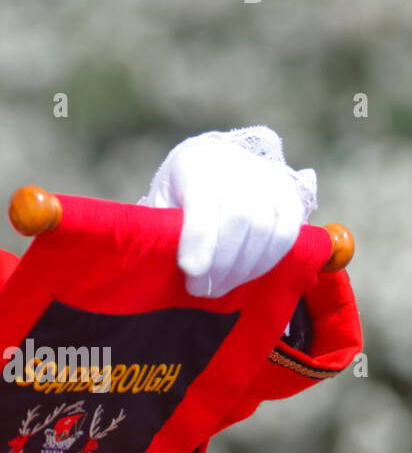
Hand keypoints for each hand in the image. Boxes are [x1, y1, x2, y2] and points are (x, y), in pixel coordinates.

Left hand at [140, 126, 317, 297]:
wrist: (216, 161)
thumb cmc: (181, 189)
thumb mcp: (163, 197)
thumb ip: (164, 223)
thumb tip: (162, 261)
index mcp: (198, 166)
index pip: (204, 203)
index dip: (199, 240)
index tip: (190, 271)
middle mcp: (237, 168)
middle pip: (238, 220)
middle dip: (220, 263)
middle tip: (202, 290)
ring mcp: (268, 179)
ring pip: (265, 230)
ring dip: (243, 268)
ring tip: (221, 288)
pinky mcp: (289, 194)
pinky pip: (286, 233)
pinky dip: (267, 261)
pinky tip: (247, 275)